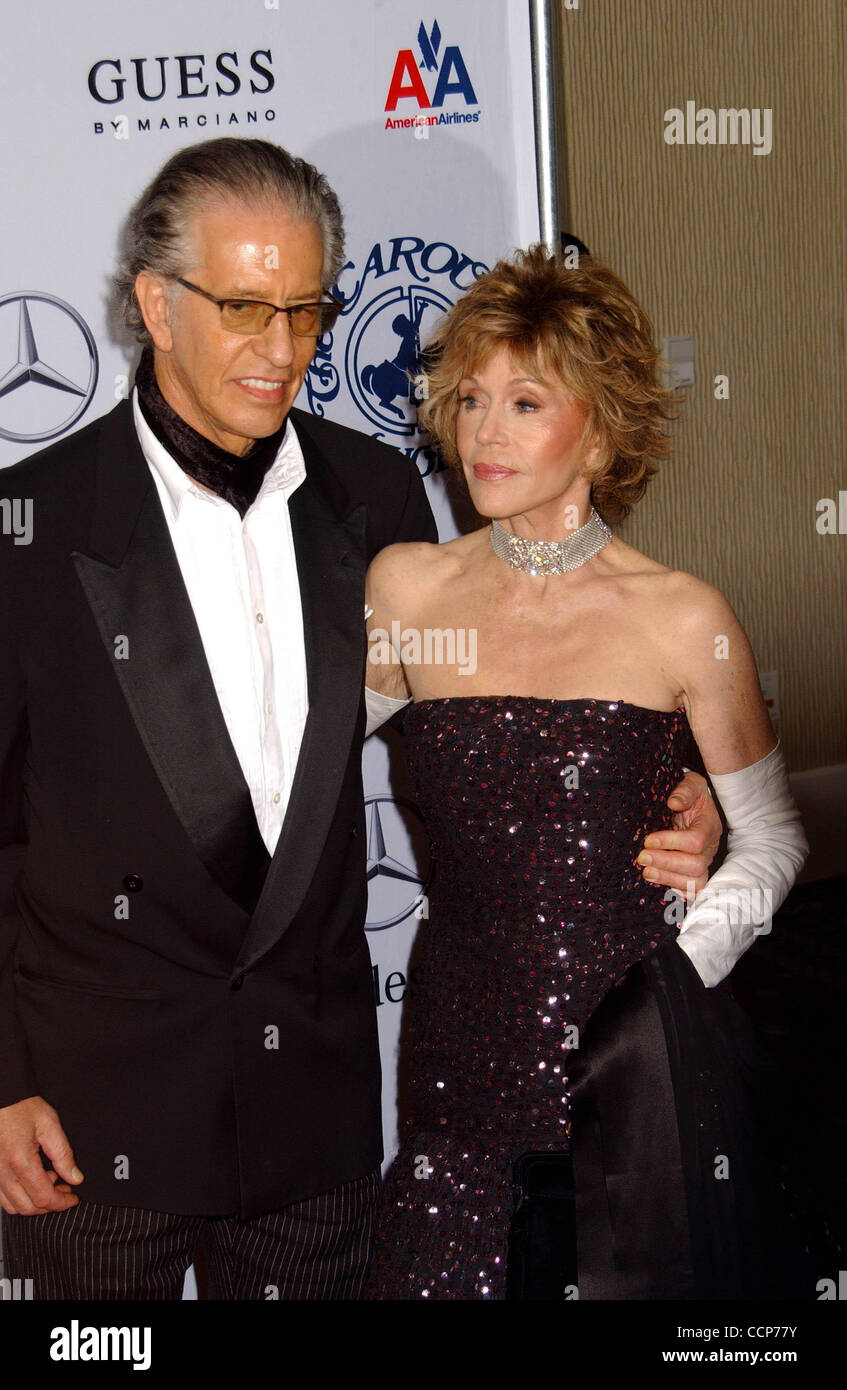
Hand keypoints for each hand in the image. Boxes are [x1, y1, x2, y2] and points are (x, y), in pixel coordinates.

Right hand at [0, 1096, 82, 1214]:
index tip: (73, 1197)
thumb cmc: (20, 1106)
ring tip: (49, 1182)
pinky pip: (2, 1197)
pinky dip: (18, 1196)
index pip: (43, 1197)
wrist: (1, 1097)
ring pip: (12, 1206)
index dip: (62, 1202)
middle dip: (50, 1205)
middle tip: (64, 1190)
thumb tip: (75, 1177)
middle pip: (27, 1207)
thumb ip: (63, 1154)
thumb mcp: (49, 1124)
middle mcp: (2, 1172)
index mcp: (20, 1161)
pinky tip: (31, 1180)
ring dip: (33, 1202)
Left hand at [637, 769, 721, 899]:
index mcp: (709, 827)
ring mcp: (704, 863)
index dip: (671, 843)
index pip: (696, 841)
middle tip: (642, 857)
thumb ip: (685, 790)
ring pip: (694, 882)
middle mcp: (709, 848)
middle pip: (695, 865)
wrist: (695, 806)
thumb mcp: (692, 783)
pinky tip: (657, 882)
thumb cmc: (691, 795)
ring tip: (646, 872)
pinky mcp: (695, 873)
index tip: (648, 840)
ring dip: (668, 879)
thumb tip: (673, 802)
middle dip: (667, 863)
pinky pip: (692, 890)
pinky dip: (676, 889)